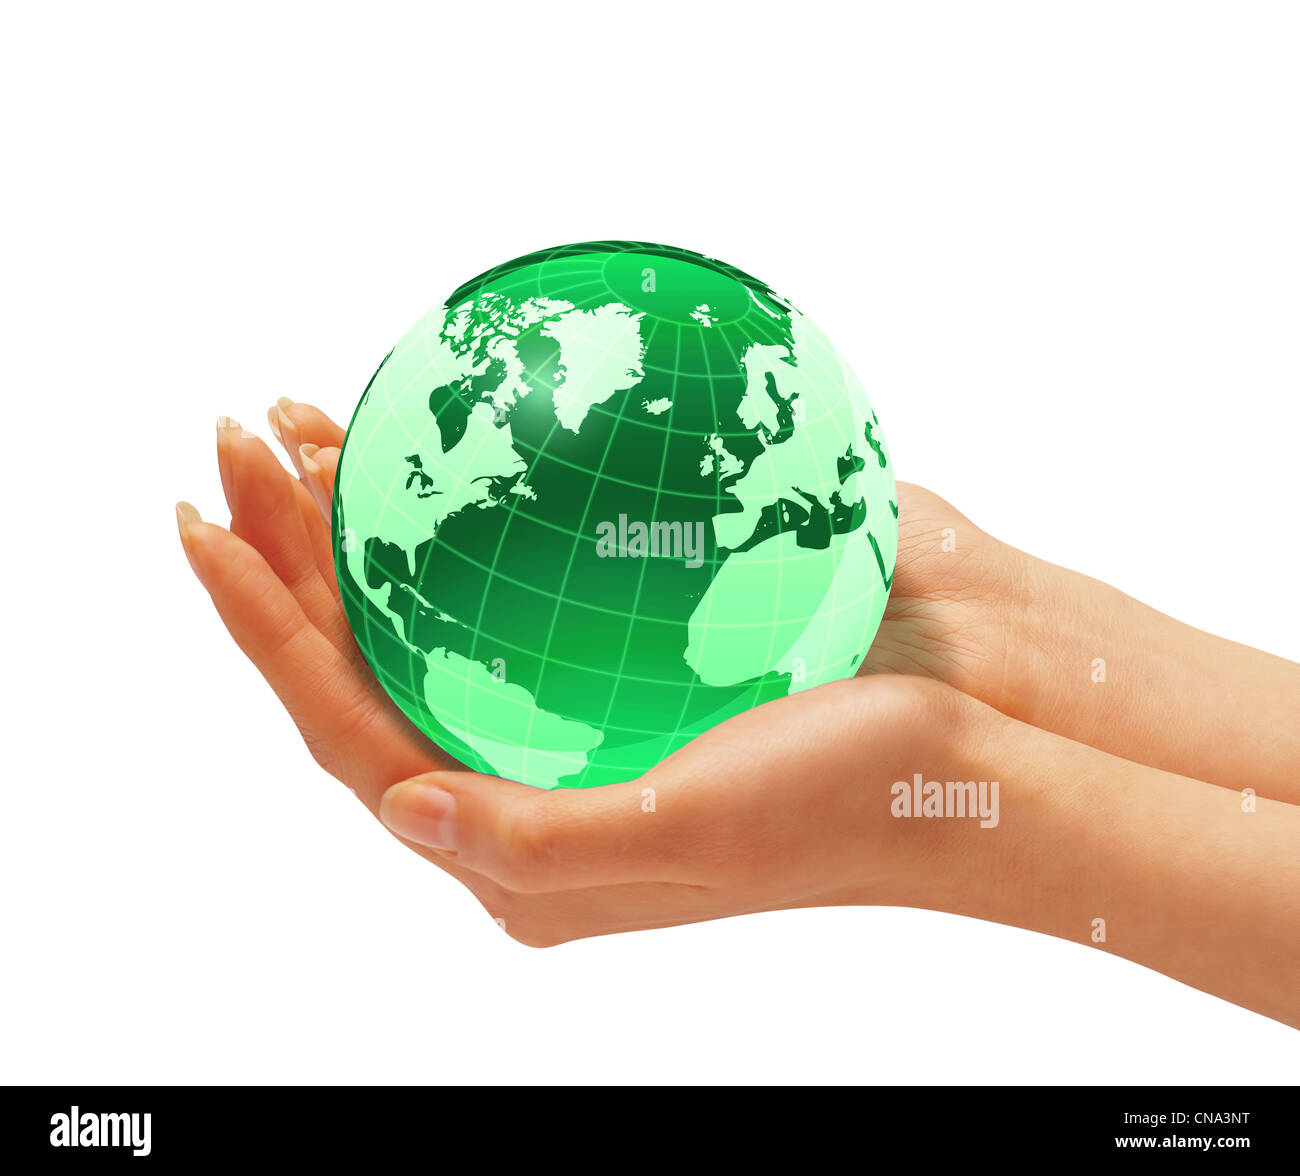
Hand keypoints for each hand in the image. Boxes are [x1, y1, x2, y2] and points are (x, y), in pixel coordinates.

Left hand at [175, 402, 969, 939]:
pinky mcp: (615, 651)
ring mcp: (570, 711)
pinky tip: (426, 449)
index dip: (265, 632)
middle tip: (237, 438)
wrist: (971, 731)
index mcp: (525, 849)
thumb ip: (534, 843)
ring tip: (299, 424)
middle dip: (288, 557)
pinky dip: (452, 514)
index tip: (205, 522)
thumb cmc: (845, 796)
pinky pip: (499, 579)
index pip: (351, 733)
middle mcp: (530, 780)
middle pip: (368, 664)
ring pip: (423, 616)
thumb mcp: (694, 837)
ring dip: (354, 526)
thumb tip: (398, 805)